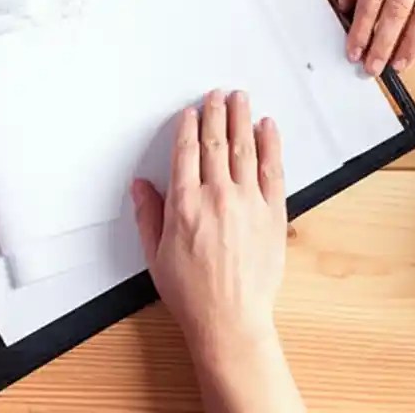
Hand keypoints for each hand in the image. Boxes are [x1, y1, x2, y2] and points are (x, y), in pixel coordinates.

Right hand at [132, 90, 285, 352]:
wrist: (230, 319)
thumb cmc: (191, 293)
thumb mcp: (156, 255)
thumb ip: (148, 215)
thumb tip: (141, 185)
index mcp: (184, 205)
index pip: (186, 153)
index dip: (188, 128)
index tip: (190, 113)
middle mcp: (216, 197)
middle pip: (216, 143)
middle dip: (215, 114)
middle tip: (216, 95)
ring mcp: (248, 202)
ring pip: (244, 148)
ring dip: (241, 119)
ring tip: (240, 98)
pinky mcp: (273, 213)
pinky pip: (272, 169)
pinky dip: (270, 144)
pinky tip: (267, 127)